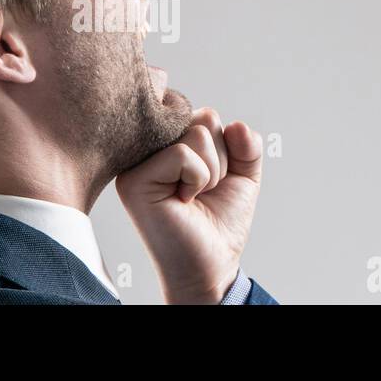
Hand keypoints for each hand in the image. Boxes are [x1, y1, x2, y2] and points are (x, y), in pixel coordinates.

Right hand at [115, 108, 263, 303]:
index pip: (206, 116)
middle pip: (203, 119)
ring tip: (193, 196)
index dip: (225, 149)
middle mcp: (148, 148)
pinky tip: (184, 200)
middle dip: (220, 160)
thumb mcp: (243, 176)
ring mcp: (137, 162)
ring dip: (211, 172)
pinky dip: (198, 179)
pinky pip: (183, 155)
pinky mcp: (134, 180)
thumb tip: (237, 125)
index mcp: (168, 143)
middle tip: (202, 191)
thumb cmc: (219, 224)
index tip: (210, 180)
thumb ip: (246, 145)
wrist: (211, 264)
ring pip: (196, 134)